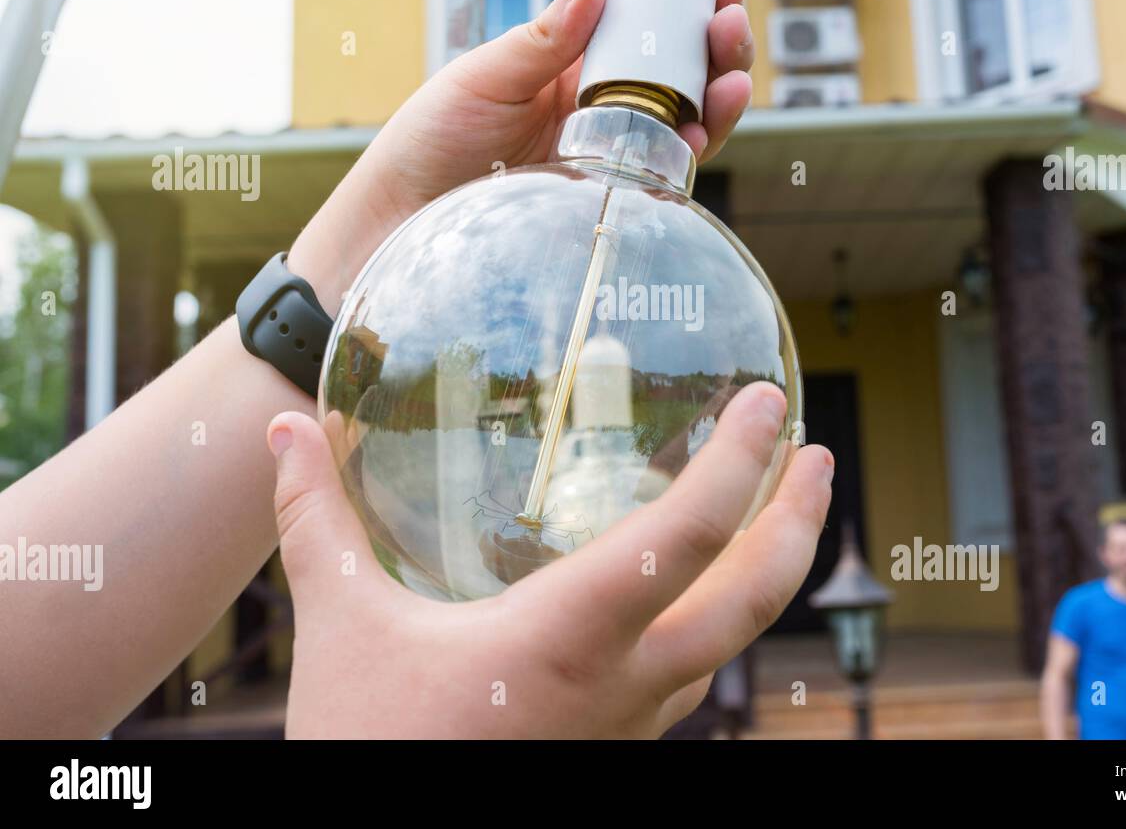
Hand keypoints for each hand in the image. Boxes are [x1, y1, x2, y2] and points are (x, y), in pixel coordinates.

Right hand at [267, 383, 830, 738]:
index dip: (738, 464)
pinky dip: (715, 618)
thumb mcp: (342, 629)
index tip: (768, 404)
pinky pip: (690, 678)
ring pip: (730, 644)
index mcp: (568, 639)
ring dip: (766, 571)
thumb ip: (314, 523)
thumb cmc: (369, 745)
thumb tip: (279, 431)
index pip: (685, 539)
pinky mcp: (618, 746)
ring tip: (777, 512)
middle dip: (800, 523)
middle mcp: (622, 685)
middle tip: (821, 456)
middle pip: (751, 601)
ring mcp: (630, 725)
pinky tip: (691, 594)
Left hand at [290, 0, 754, 314]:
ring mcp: (609, 154)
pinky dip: (696, 149)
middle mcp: (599, 106)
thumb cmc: (430, 142)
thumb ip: (545, 36)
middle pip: (678, 71)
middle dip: (716, 44)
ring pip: (686, 120)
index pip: (643, 26)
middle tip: (729, 23)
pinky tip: (705, 128)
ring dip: (721, 93)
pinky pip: (666, 174)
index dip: (684, 2)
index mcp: (570, 65)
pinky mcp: (610, 199)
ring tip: (733, 74)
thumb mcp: (485, 76)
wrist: (404, 220)